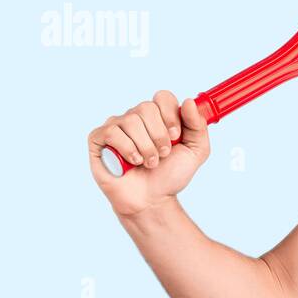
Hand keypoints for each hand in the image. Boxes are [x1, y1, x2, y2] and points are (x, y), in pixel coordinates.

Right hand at [88, 91, 209, 216]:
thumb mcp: (196, 151)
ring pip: (131, 121)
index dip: (170, 115)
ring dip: (146, 147)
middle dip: (159, 136)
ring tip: (149, 163)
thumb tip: (189, 102)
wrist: (152, 200)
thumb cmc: (170, 175)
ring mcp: (116, 126)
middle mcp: (136, 117)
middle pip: (147, 108)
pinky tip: (133, 162)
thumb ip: (198, 126)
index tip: (176, 136)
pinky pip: (112, 132)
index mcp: (158, 116)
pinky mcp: (99, 139)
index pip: (162, 97)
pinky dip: (127, 149)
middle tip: (163, 154)